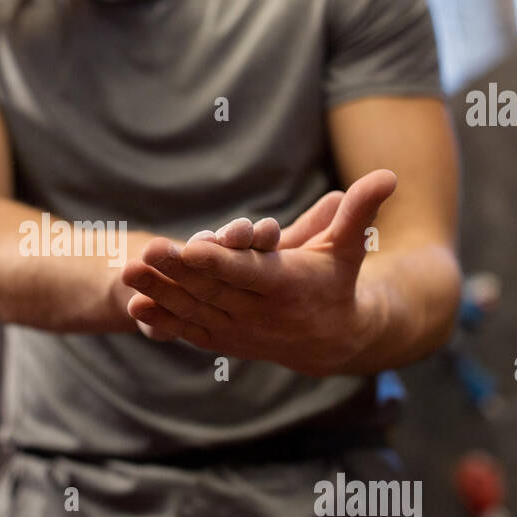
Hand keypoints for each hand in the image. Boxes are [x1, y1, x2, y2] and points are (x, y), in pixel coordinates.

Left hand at [120, 169, 397, 375]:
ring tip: (127, 273)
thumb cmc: (338, 281)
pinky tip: (133, 309)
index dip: (219, 261)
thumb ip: (359, 212)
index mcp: (284, 285)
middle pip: (210, 290)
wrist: (334, 341)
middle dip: (174, 273)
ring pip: (193, 310)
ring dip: (159, 294)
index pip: (247, 272)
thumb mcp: (348, 246)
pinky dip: (163, 322)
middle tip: (143, 251)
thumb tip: (389, 175)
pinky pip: (189, 331)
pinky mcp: (224, 340)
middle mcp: (258, 312)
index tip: (191, 246)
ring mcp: (238, 330)